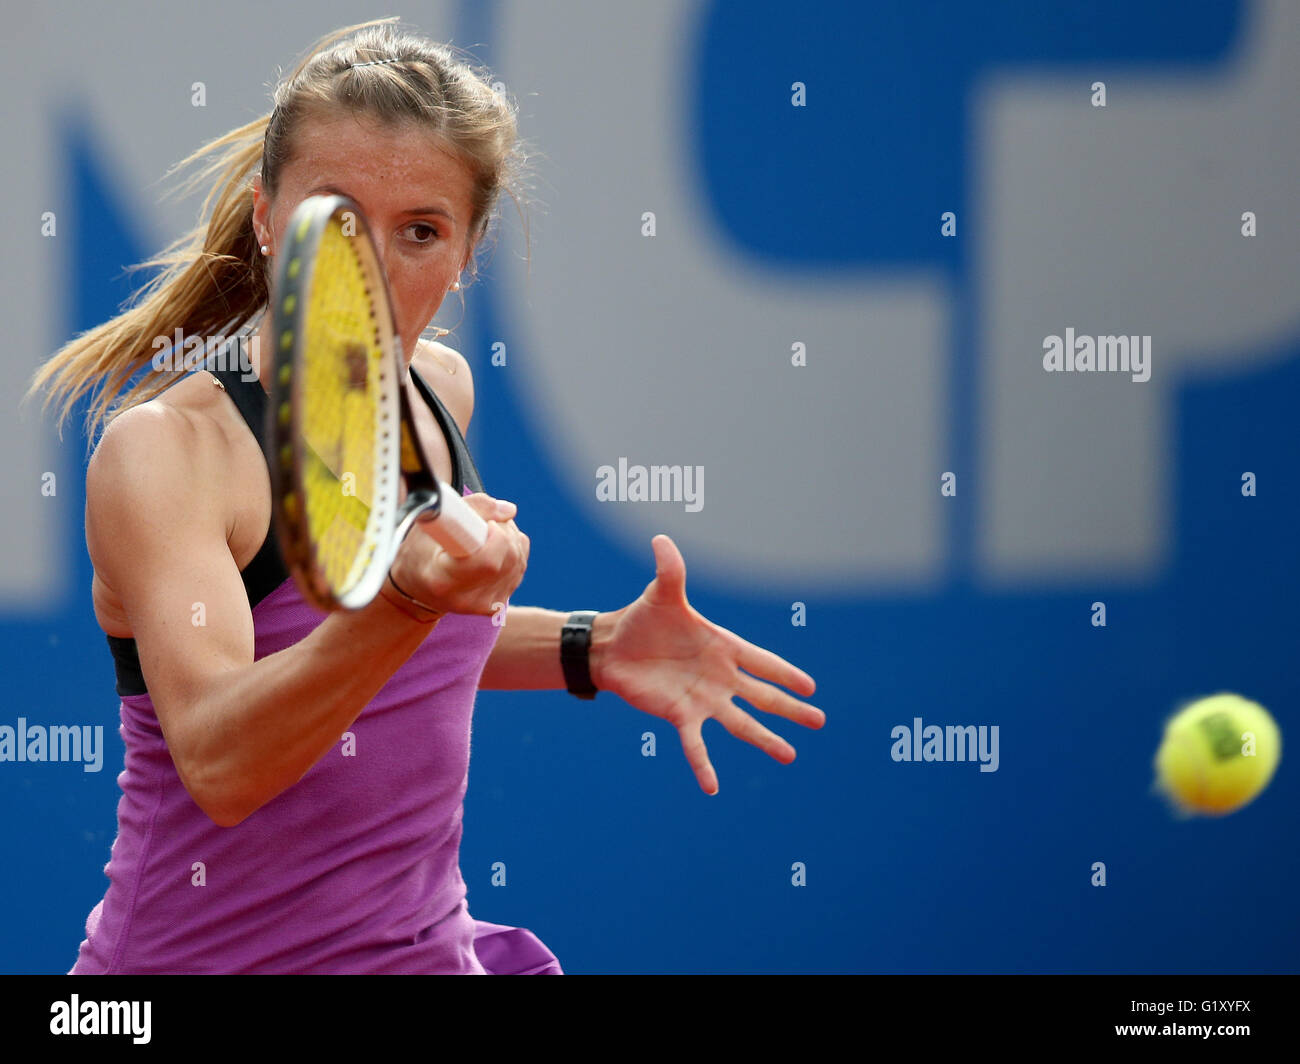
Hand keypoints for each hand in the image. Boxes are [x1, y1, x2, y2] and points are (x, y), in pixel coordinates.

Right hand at [389, 493, 528, 616]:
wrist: (417, 589)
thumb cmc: (420, 550)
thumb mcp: (431, 521)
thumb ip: (471, 508)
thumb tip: (509, 510)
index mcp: (443, 580)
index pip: (488, 561)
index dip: (495, 535)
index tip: (485, 523)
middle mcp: (465, 598)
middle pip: (509, 557)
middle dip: (504, 529)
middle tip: (484, 522)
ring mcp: (484, 605)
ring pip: (518, 559)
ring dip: (509, 537)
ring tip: (484, 533)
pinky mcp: (497, 605)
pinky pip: (520, 566)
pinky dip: (512, 550)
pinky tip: (491, 548)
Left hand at [590, 534, 823, 794]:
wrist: (613, 646)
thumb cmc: (644, 617)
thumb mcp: (661, 592)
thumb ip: (670, 569)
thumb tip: (662, 539)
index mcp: (722, 646)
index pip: (761, 661)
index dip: (784, 672)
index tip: (811, 686)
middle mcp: (719, 676)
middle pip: (762, 696)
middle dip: (791, 708)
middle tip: (820, 721)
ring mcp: (702, 699)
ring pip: (741, 723)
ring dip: (764, 739)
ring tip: (790, 756)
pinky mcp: (679, 715)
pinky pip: (695, 745)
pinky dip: (703, 766)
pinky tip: (712, 788)